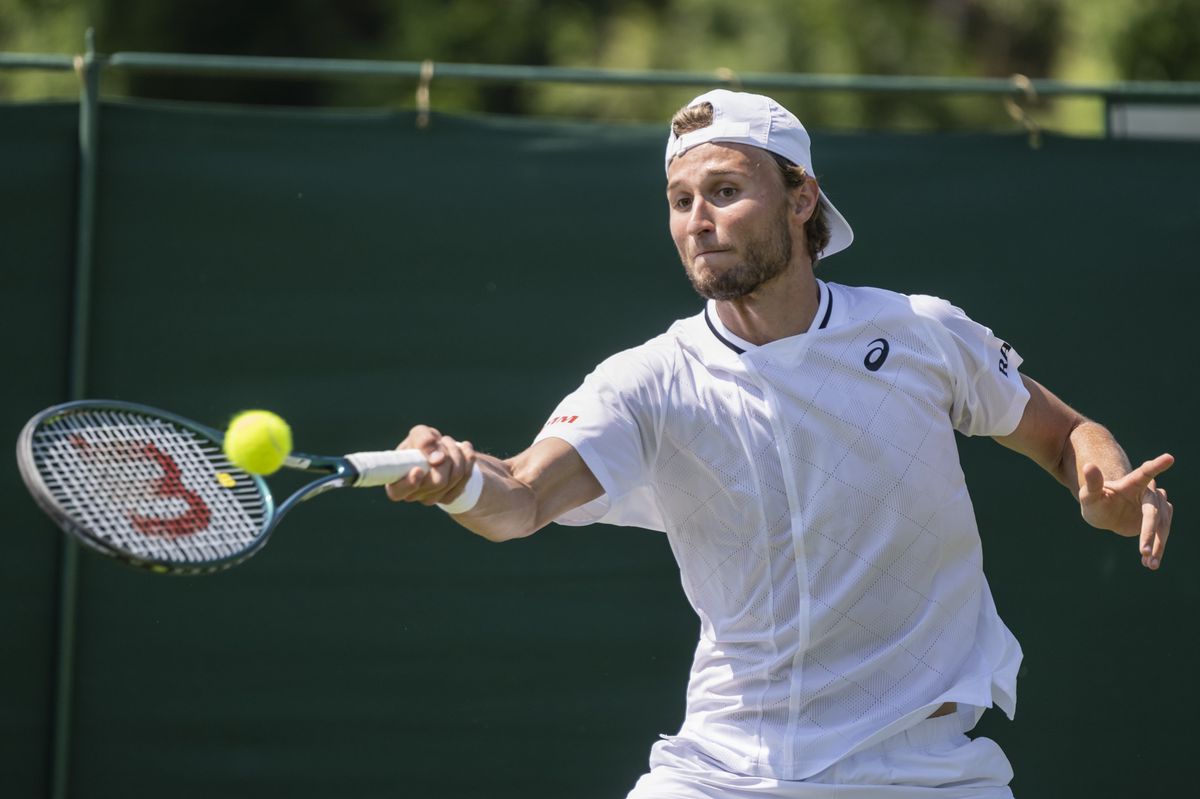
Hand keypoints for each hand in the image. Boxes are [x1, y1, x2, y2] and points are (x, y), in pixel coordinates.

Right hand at [384, 424, 475, 506]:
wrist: (439, 452)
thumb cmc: (422, 444)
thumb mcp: (419, 434)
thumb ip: (423, 440)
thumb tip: (437, 459)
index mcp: (396, 481)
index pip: (398, 491)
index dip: (409, 483)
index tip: (419, 470)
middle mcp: (413, 494)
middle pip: (437, 481)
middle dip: (445, 455)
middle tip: (442, 441)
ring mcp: (432, 498)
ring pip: (455, 477)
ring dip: (456, 453)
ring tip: (449, 442)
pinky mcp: (450, 496)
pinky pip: (466, 477)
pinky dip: (468, 458)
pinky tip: (464, 448)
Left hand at [1079, 453, 1174, 569]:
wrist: (1105, 512)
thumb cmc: (1095, 500)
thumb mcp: (1089, 495)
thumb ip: (1092, 483)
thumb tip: (1089, 465)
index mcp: (1132, 483)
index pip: (1145, 473)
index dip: (1156, 466)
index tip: (1169, 457)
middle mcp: (1147, 493)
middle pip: (1153, 512)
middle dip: (1149, 532)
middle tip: (1143, 551)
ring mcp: (1155, 506)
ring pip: (1163, 525)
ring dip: (1158, 545)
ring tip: (1149, 564)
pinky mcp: (1160, 519)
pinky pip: (1163, 534)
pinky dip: (1158, 547)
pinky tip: (1149, 563)